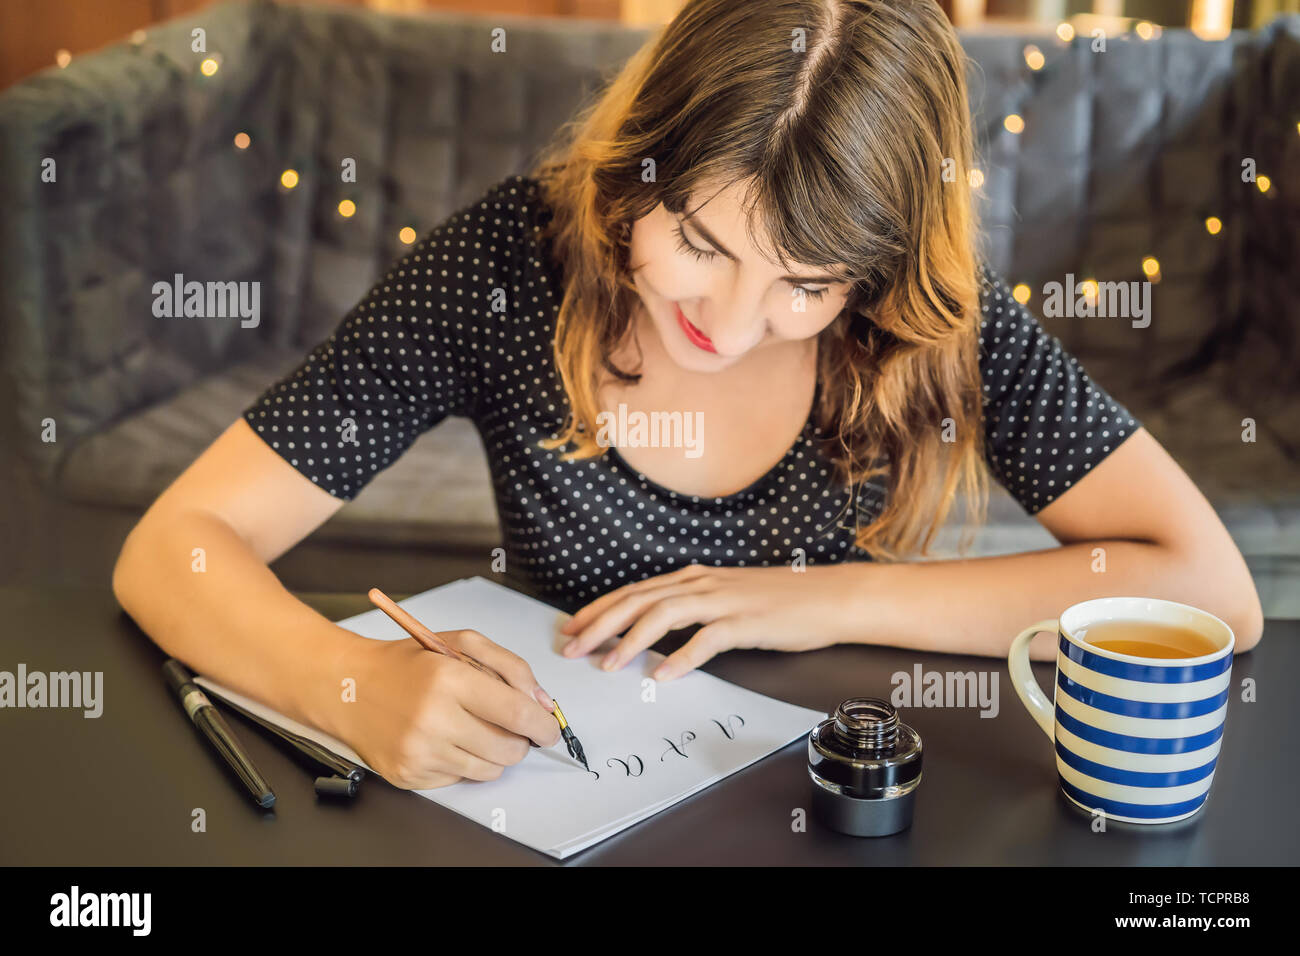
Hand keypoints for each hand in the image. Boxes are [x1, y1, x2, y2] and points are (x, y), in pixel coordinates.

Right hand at [336, 628, 561, 789]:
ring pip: (489, 770)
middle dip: (521, 741)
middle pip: (509, 749)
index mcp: (448, 679)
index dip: (543, 725)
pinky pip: (460, 780)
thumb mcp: (460, 643)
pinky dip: (463, 762)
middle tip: (511, 727)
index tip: (549, 728)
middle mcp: (432, 719)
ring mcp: (419, 752)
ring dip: (494, 753)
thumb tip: (542, 703)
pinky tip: (445, 739)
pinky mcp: (409, 776)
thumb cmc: (408, 664)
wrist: (349, 687)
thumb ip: (509, 667)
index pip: (517, 713)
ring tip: (474, 729)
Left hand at [559, 563, 864, 679]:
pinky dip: (681, 658)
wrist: (828, 596)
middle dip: (599, 625)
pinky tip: (663, 676)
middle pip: (637, 601)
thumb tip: (656, 628)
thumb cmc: (779, 600)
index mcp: (693, 578)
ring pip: (663, 615)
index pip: (634, 591)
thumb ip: (692, 608)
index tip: (572, 628)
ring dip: (630, 641)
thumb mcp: (726, 596)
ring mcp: (723, 601)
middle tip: (571, 649)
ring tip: (608, 664)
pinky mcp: (745, 622)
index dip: (599, 610)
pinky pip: (706, 640)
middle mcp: (701, 584)